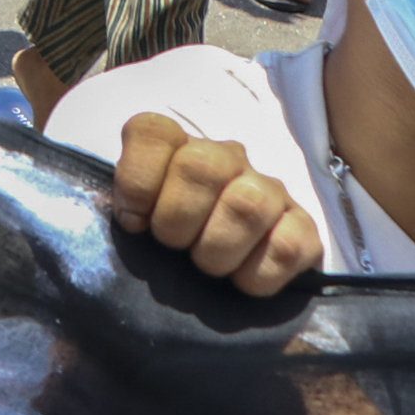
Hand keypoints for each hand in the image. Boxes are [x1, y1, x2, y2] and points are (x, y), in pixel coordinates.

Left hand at [109, 114, 320, 296]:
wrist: (228, 282)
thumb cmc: (171, 244)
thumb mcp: (137, 222)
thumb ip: (121, 212)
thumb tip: (111, 228)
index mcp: (176, 147)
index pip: (151, 132)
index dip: (136, 180)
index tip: (132, 222)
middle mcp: (226, 158)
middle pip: (200, 166)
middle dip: (177, 220)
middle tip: (173, 247)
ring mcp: (269, 190)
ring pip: (247, 203)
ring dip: (217, 249)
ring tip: (207, 266)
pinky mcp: (303, 228)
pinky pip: (287, 246)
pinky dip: (257, 275)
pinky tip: (242, 282)